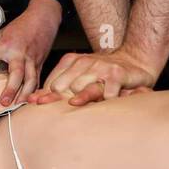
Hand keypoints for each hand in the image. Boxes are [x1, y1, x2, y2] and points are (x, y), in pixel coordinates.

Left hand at [0, 0, 61, 105]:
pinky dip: (34, 91)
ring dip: (25, 94)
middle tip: (3, 102)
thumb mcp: (4, 33)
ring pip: (31, 80)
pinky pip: (38, 80)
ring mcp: (32, 60)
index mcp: (7, 45)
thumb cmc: (23, 25)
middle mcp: (20, 54)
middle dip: (11, 89)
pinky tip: (29, 99)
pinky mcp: (40, 64)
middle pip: (16, 74)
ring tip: (18, 104)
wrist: (43, 19)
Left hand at [27, 46, 157, 105]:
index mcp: (71, 61)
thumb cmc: (103, 74)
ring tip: (82, 106)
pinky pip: (106, 94)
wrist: (135, 60)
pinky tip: (106, 105)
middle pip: (65, 88)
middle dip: (63, 100)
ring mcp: (100, 67)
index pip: (53, 82)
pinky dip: (105, 102)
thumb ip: (59, 88)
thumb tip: (33, 100)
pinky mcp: (116, 74)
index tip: (38, 105)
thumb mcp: (80, 76)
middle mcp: (84, 62)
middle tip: (62, 108)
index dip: (48, 96)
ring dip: (84, 101)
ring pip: (84, 90)